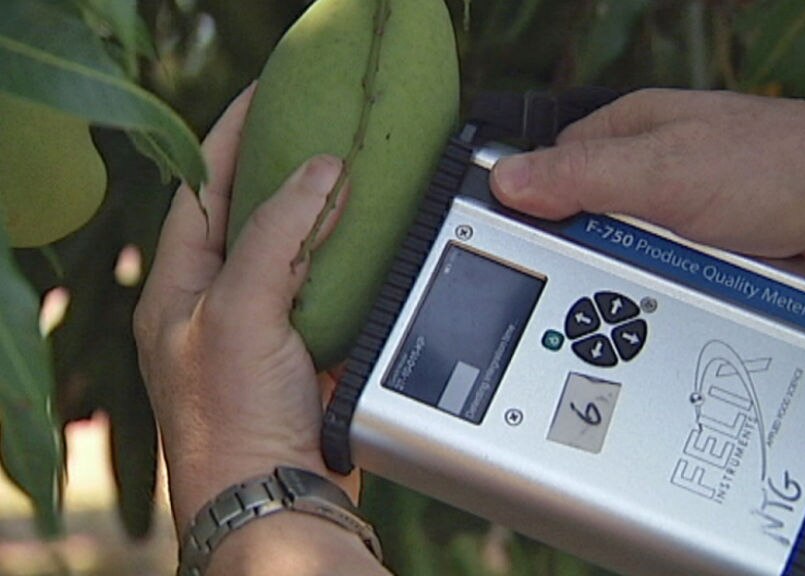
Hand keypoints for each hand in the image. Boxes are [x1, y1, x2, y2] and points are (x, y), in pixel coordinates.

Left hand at [134, 84, 356, 533]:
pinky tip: (377, 238)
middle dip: (284, 170)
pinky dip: (354, 260)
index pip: (200, 190)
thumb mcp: (238, 311)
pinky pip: (332, 288)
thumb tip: (318, 170)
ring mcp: (266, 329)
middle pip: (252, 216)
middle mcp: (219, 304)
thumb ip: (275, 234)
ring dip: (326, 216)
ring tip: (356, 172)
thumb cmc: (233, 419)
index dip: (229, 137)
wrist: (280, 495)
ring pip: (299, 251)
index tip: (265, 95)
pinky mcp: (311, 350)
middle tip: (322, 128)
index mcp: (179, 289)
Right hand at [491, 89, 804, 280]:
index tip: (514, 242)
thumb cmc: (785, 167)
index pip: (554, 165)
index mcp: (635, 130)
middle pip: (587, 220)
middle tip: (596, 272)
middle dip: (590, 252)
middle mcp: (655, 169)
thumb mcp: (668, 170)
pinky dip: (668, 293)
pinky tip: (674, 302)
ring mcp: (683, 215)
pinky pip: (666, 280)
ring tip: (646, 288)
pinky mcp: (710, 254)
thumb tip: (509, 179)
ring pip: (626, 258)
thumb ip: (586, 176)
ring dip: (632, 279)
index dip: (530, 202)